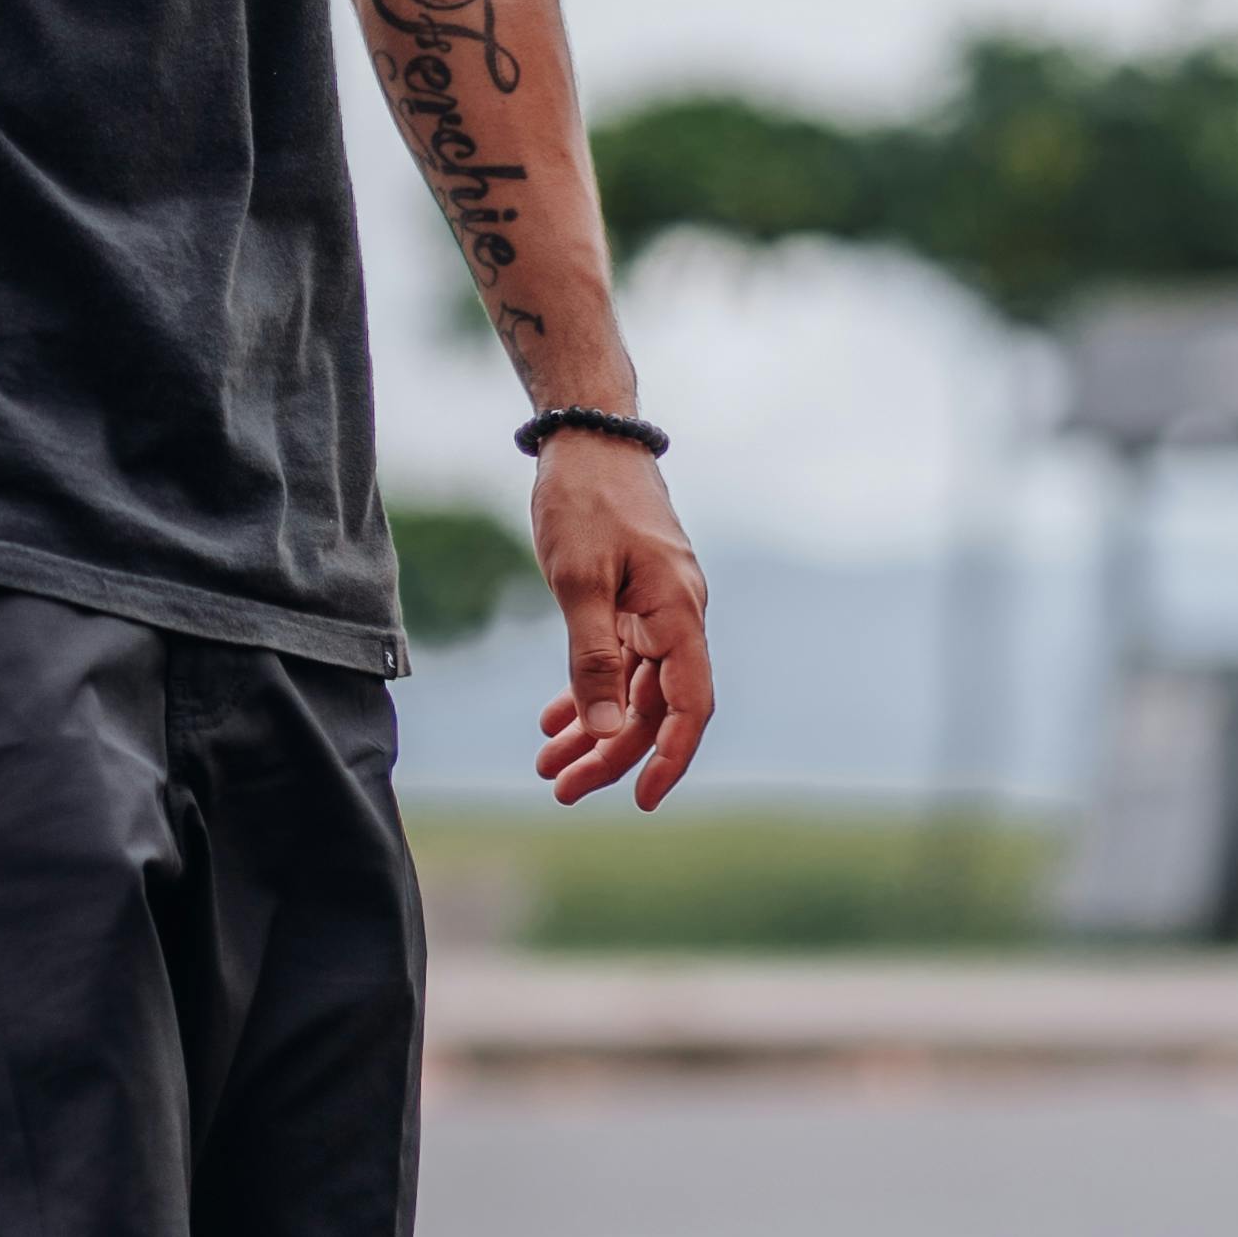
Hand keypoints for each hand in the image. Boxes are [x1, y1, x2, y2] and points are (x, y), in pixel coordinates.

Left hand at [529, 437, 712, 810]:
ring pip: (632, 688)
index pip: (689, 704)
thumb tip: (606, 731)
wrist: (588, 437)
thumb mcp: (579, 580)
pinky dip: (589, 692)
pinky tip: (554, 721)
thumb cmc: (585, 499)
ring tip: (548, 767)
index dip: (670, 757)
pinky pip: (619, 661)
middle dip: (610, 754)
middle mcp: (677, 616)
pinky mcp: (634, 599)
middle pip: (653, 706)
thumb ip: (594, 657)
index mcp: (678, 612)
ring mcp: (657, 609)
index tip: (642, 800)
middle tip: (560, 790)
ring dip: (593, 729)